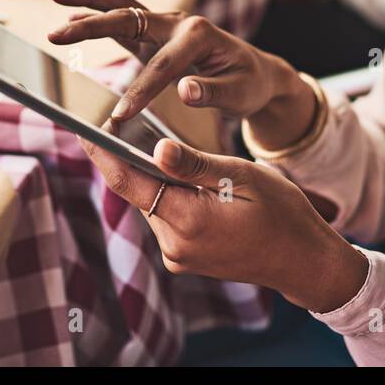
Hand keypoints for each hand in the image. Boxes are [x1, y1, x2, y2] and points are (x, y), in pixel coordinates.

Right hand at [47, 0, 315, 149]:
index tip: (119, 116)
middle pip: (129, 17)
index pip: (162, 65)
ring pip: (122, 7)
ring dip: (88, 1)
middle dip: (92, 24)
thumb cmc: (249, 84)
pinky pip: (124, 20)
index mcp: (200, 35)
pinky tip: (72, 18)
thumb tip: (185, 90)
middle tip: (56, 33)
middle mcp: (180, 22)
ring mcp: (166, 25)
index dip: (140, 91)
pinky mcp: (157, 34)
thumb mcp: (239, 93)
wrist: (258, 72)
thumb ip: (212, 92)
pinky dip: (99, 15)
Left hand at [79, 135, 368, 312]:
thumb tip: (155, 148)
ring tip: (165, 150)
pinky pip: (166, 219)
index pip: (128, 181)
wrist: (303, 260)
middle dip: (132, 160)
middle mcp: (174, 244)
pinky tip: (188, 182)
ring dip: (156, 179)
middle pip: (139, 191)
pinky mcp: (184, 259)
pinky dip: (170, 197)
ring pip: (152, 204)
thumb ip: (195, 165)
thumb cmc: (281, 212)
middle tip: (125, 124)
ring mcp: (179, 256)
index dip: (101, 152)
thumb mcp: (242, 176)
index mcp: (187, 220)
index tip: (82, 126)